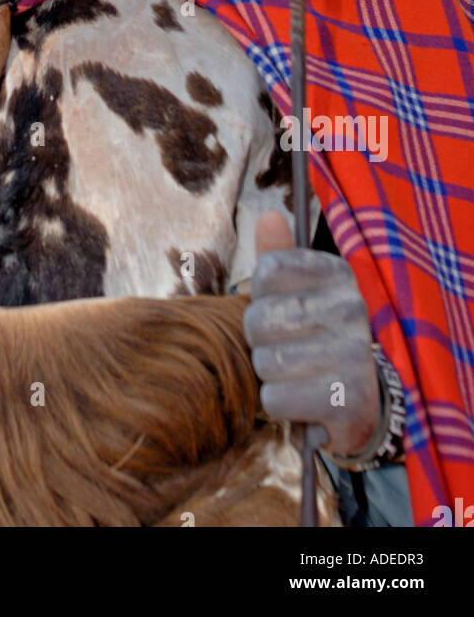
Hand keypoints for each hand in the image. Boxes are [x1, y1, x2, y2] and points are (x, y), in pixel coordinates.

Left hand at [243, 212, 380, 457]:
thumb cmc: (316, 338)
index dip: (261, 297)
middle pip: (260, 319)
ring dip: (270, 376)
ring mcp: (354, 353)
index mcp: (338, 273)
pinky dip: (280, 405)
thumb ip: (280, 257)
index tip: (284, 310)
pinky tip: (304, 401)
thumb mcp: (300, 292)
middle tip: (286, 349)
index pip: (268, 271)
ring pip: (266, 362)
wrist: (361, 402)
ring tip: (297, 376)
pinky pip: (276, 399)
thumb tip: (269, 216)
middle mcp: (352, 306)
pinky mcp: (348, 399)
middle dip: (260, 342)